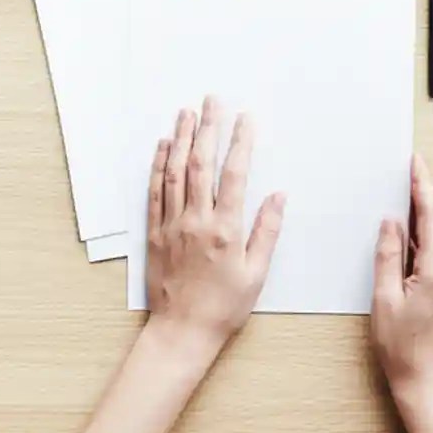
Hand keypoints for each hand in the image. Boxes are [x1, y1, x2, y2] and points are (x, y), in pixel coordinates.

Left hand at [146, 96, 286, 348]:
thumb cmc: (224, 307)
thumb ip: (267, 231)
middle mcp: (196, 221)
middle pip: (201, 164)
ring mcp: (172, 225)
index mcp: (225, 229)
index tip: (245, 118)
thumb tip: (277, 196)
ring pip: (175, 172)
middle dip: (208, 128)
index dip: (240, 142)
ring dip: (182, 138)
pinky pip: (155, 192)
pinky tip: (164, 146)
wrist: (182, 332)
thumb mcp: (257, 273)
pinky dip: (158, 165)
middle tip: (213, 101)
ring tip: (187, 112)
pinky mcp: (155, 233)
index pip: (234, 174)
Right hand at [372, 154, 432, 432]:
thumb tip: (390, 222)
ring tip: (409, 188)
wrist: (424, 376)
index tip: (416, 163)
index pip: (431, 217)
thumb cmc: (402, 345)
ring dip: (427, 209)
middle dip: (426, 191)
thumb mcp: (385, 297)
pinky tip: (411, 224)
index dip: (422, 186)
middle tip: (412, 167)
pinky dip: (427, 229)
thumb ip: (388, 255)